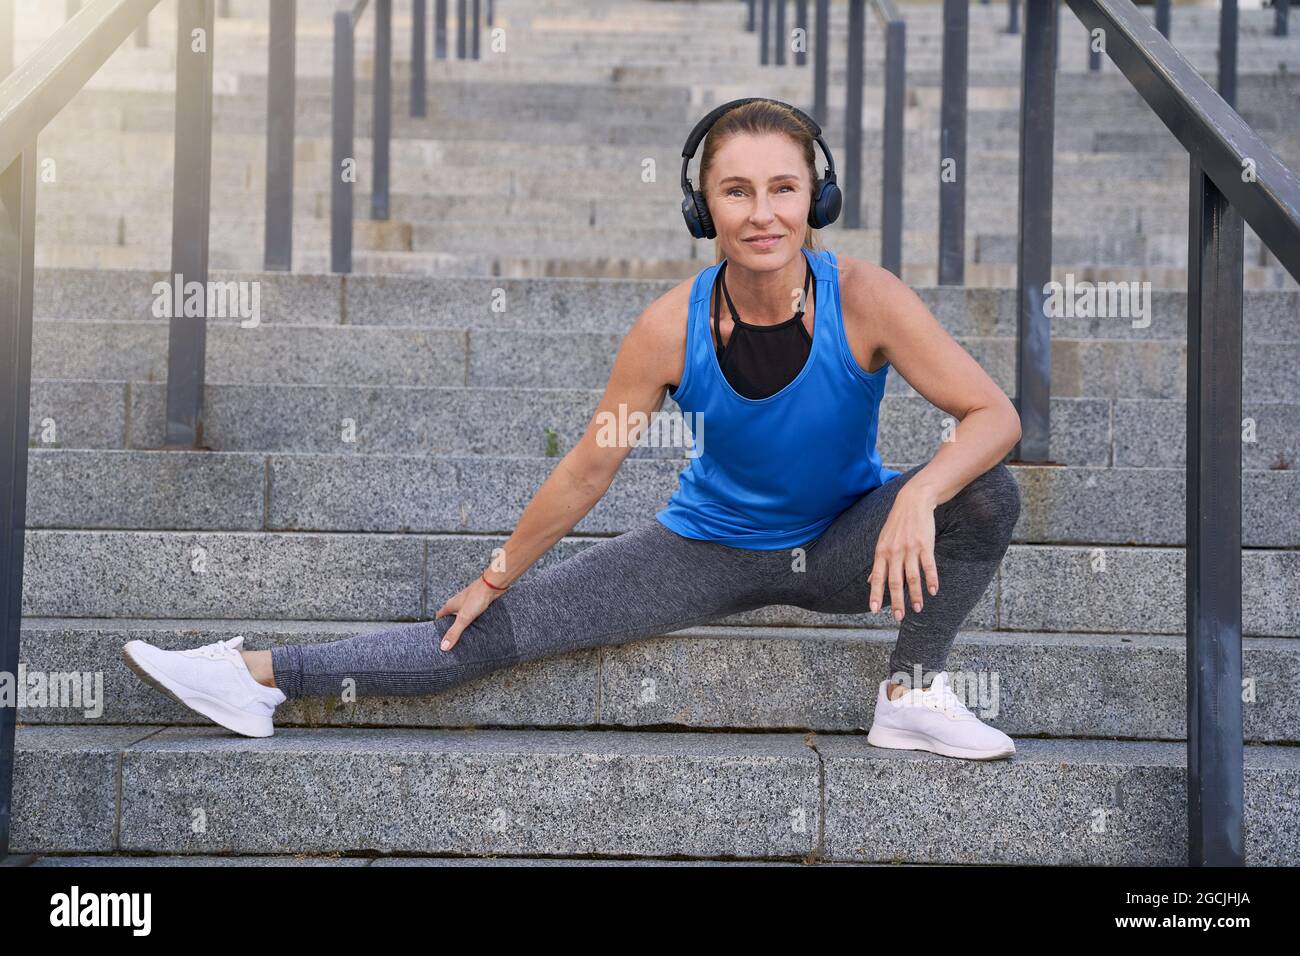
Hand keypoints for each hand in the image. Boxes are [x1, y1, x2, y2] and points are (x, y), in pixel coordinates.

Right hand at [434, 575, 506, 650]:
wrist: (493, 585)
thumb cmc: (477, 596)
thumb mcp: (464, 617)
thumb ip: (454, 632)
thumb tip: (444, 646)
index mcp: (450, 605)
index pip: (439, 616)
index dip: (438, 626)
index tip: (438, 637)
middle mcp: (457, 603)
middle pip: (450, 616)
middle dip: (451, 627)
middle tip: (452, 639)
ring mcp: (468, 603)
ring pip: (462, 615)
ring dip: (463, 624)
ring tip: (465, 636)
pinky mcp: (478, 603)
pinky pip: (472, 614)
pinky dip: (473, 620)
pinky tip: (477, 627)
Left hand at [869, 484, 938, 620]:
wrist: (913, 501)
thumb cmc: (897, 524)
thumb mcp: (882, 542)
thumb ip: (878, 563)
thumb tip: (869, 581)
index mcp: (881, 552)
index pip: (877, 577)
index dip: (876, 594)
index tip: (874, 610)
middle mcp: (894, 552)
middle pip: (895, 581)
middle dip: (897, 601)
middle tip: (899, 617)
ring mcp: (910, 548)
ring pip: (912, 576)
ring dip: (916, 594)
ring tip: (918, 608)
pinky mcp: (925, 545)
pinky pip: (929, 566)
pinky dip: (931, 579)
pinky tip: (933, 591)